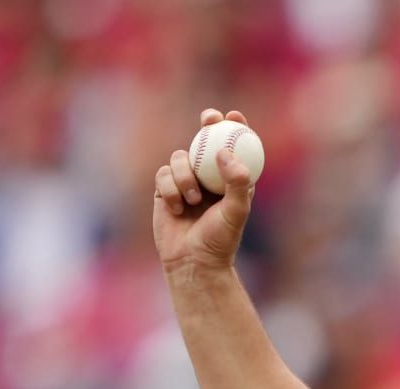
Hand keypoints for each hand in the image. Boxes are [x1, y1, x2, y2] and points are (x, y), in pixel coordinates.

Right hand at [152, 108, 255, 276]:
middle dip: (208, 125)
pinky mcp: (165, 190)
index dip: (235, 128)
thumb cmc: (220, 239)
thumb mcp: (236, 211)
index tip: (235, 117)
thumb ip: (237, 182)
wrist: (192, 261)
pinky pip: (163, 174)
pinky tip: (177, 207)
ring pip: (180, 157)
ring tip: (193, 199)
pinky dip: (169, 188)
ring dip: (185, 175)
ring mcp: (186, 181)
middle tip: (209, 119)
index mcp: (231, 180)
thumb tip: (225, 153)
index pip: (235, 148)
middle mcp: (209, 177)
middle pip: (206, 141)